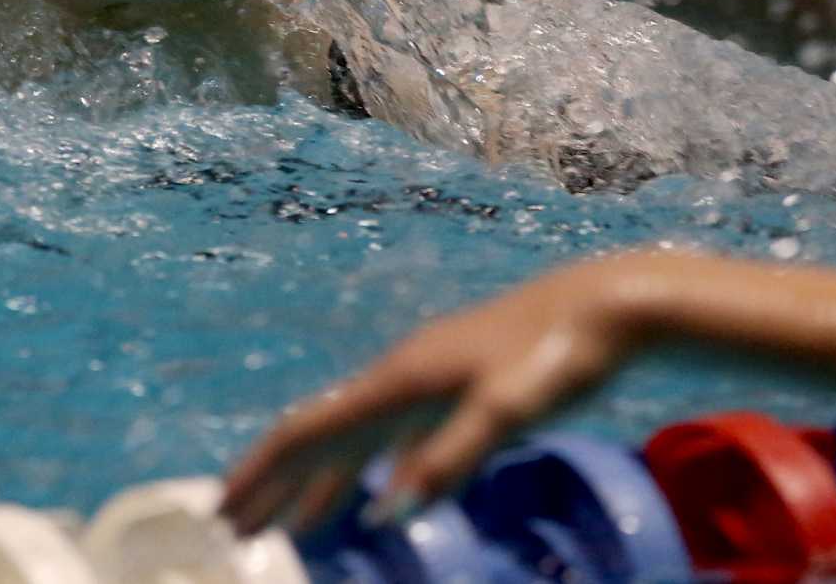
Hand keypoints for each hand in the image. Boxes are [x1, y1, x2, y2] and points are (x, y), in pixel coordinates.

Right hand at [218, 256, 641, 535]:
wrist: (609, 307)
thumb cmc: (559, 355)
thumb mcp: (506, 410)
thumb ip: (450, 458)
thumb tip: (388, 509)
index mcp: (399, 382)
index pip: (310, 429)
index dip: (265, 472)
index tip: (226, 511)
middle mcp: (399, 377)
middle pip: (319, 434)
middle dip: (275, 483)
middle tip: (237, 528)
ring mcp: (426, 380)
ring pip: (352, 438)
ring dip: (315, 482)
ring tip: (290, 525)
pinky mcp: (455, 386)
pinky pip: (389, 436)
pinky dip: (364, 470)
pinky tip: (373, 494)